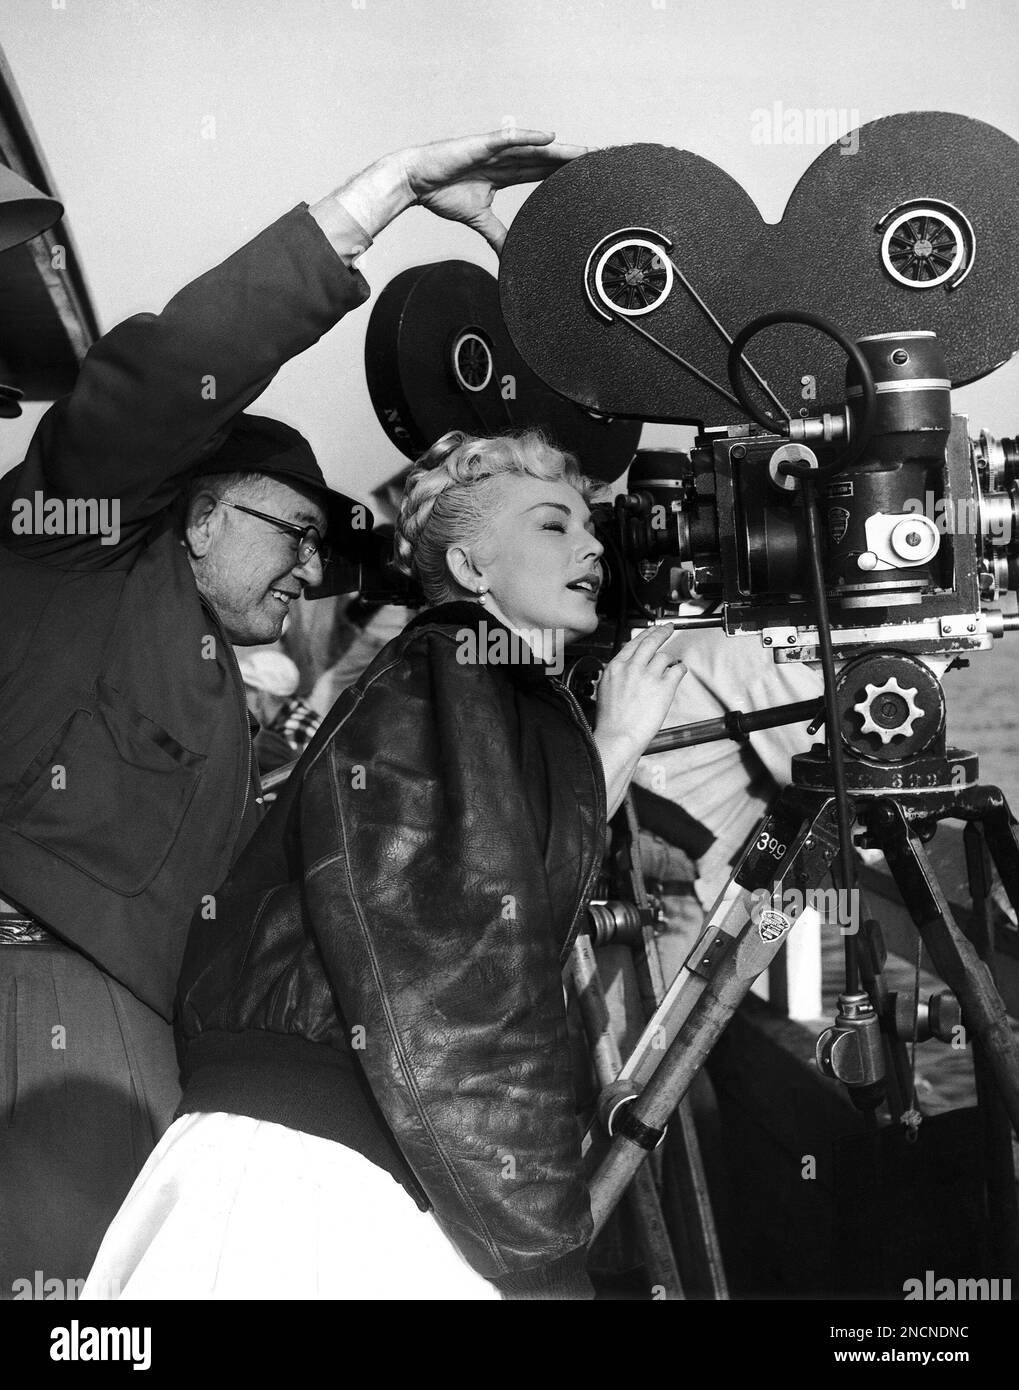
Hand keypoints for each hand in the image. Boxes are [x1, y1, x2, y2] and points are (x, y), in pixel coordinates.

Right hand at [398, 128, 586, 251]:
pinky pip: (509, 139)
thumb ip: (497, 235)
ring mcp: (495, 149)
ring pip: (535, 148)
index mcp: (505, 173)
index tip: (590, 178)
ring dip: (561, 149)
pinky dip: (529, 138)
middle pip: (547, 158)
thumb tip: (510, 258)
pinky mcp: (481, 145)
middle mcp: (505, 158)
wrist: (415, 180)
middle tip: (602, 162)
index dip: (566, 174)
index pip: (543, 172)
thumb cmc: (441, 193)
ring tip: (587, 152)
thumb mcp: (478, 219)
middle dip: (574, 160)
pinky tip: (550, 137)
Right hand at [596, 627, 686, 755]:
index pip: (634, 642)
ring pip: (665, 656)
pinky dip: (681, 669)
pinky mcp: (664, 686)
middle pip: (651, 641)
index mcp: (616, 667)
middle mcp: (632, 667)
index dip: (646, 634)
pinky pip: (678, 669)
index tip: (652, 630)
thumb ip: (618, 674)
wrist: (618, 736)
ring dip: (671, 659)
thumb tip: (629, 666)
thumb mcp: (606, 689)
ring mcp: (649, 675)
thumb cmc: (611, 720)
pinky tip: (679, 672)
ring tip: (672, 665)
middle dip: (662, 632)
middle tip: (668, 629)